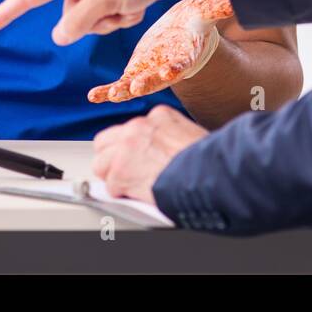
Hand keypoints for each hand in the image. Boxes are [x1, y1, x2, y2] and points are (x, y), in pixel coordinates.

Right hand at [0, 0, 223, 43]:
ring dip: (112, 21)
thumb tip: (58, 37)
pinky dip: (126, 17)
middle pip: (69, 19)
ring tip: (130, 2)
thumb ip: (77, 21)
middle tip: (114, 6)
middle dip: (91, 23)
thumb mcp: (104, 0)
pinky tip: (140, 2)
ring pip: (92, 23)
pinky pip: (112, 19)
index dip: (7, 11)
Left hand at [88, 0, 232, 102]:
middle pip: (158, 79)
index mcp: (184, 57)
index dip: (177, 68)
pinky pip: (119, 85)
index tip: (170, 71)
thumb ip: (218, 8)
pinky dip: (107, 91)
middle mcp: (167, 70)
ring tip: (111, 94)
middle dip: (148, 83)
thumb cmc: (195, 23)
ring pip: (136, 86)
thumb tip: (234, 1)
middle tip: (136, 87)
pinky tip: (94, 95)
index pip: (182, 64)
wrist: (182, 33)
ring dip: (124, 91)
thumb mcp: (205, 12)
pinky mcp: (135, 73)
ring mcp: (149, 74)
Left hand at [93, 105, 207, 202]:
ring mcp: (126, 148)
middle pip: (107, 141)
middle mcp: (138, 127)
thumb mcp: (191, 134)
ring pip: (101, 162)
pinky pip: (110, 186)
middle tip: (123, 172)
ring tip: (128, 186)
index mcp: (159, 116)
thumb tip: (164, 151)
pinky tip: (137, 195)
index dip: (132, 148)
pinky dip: (122, 194)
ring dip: (113, 176)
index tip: (138, 158)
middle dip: (111, 157)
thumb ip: (170, 137)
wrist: (210, 174)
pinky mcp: (120, 171)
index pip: (132, 129)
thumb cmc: (209, 160)